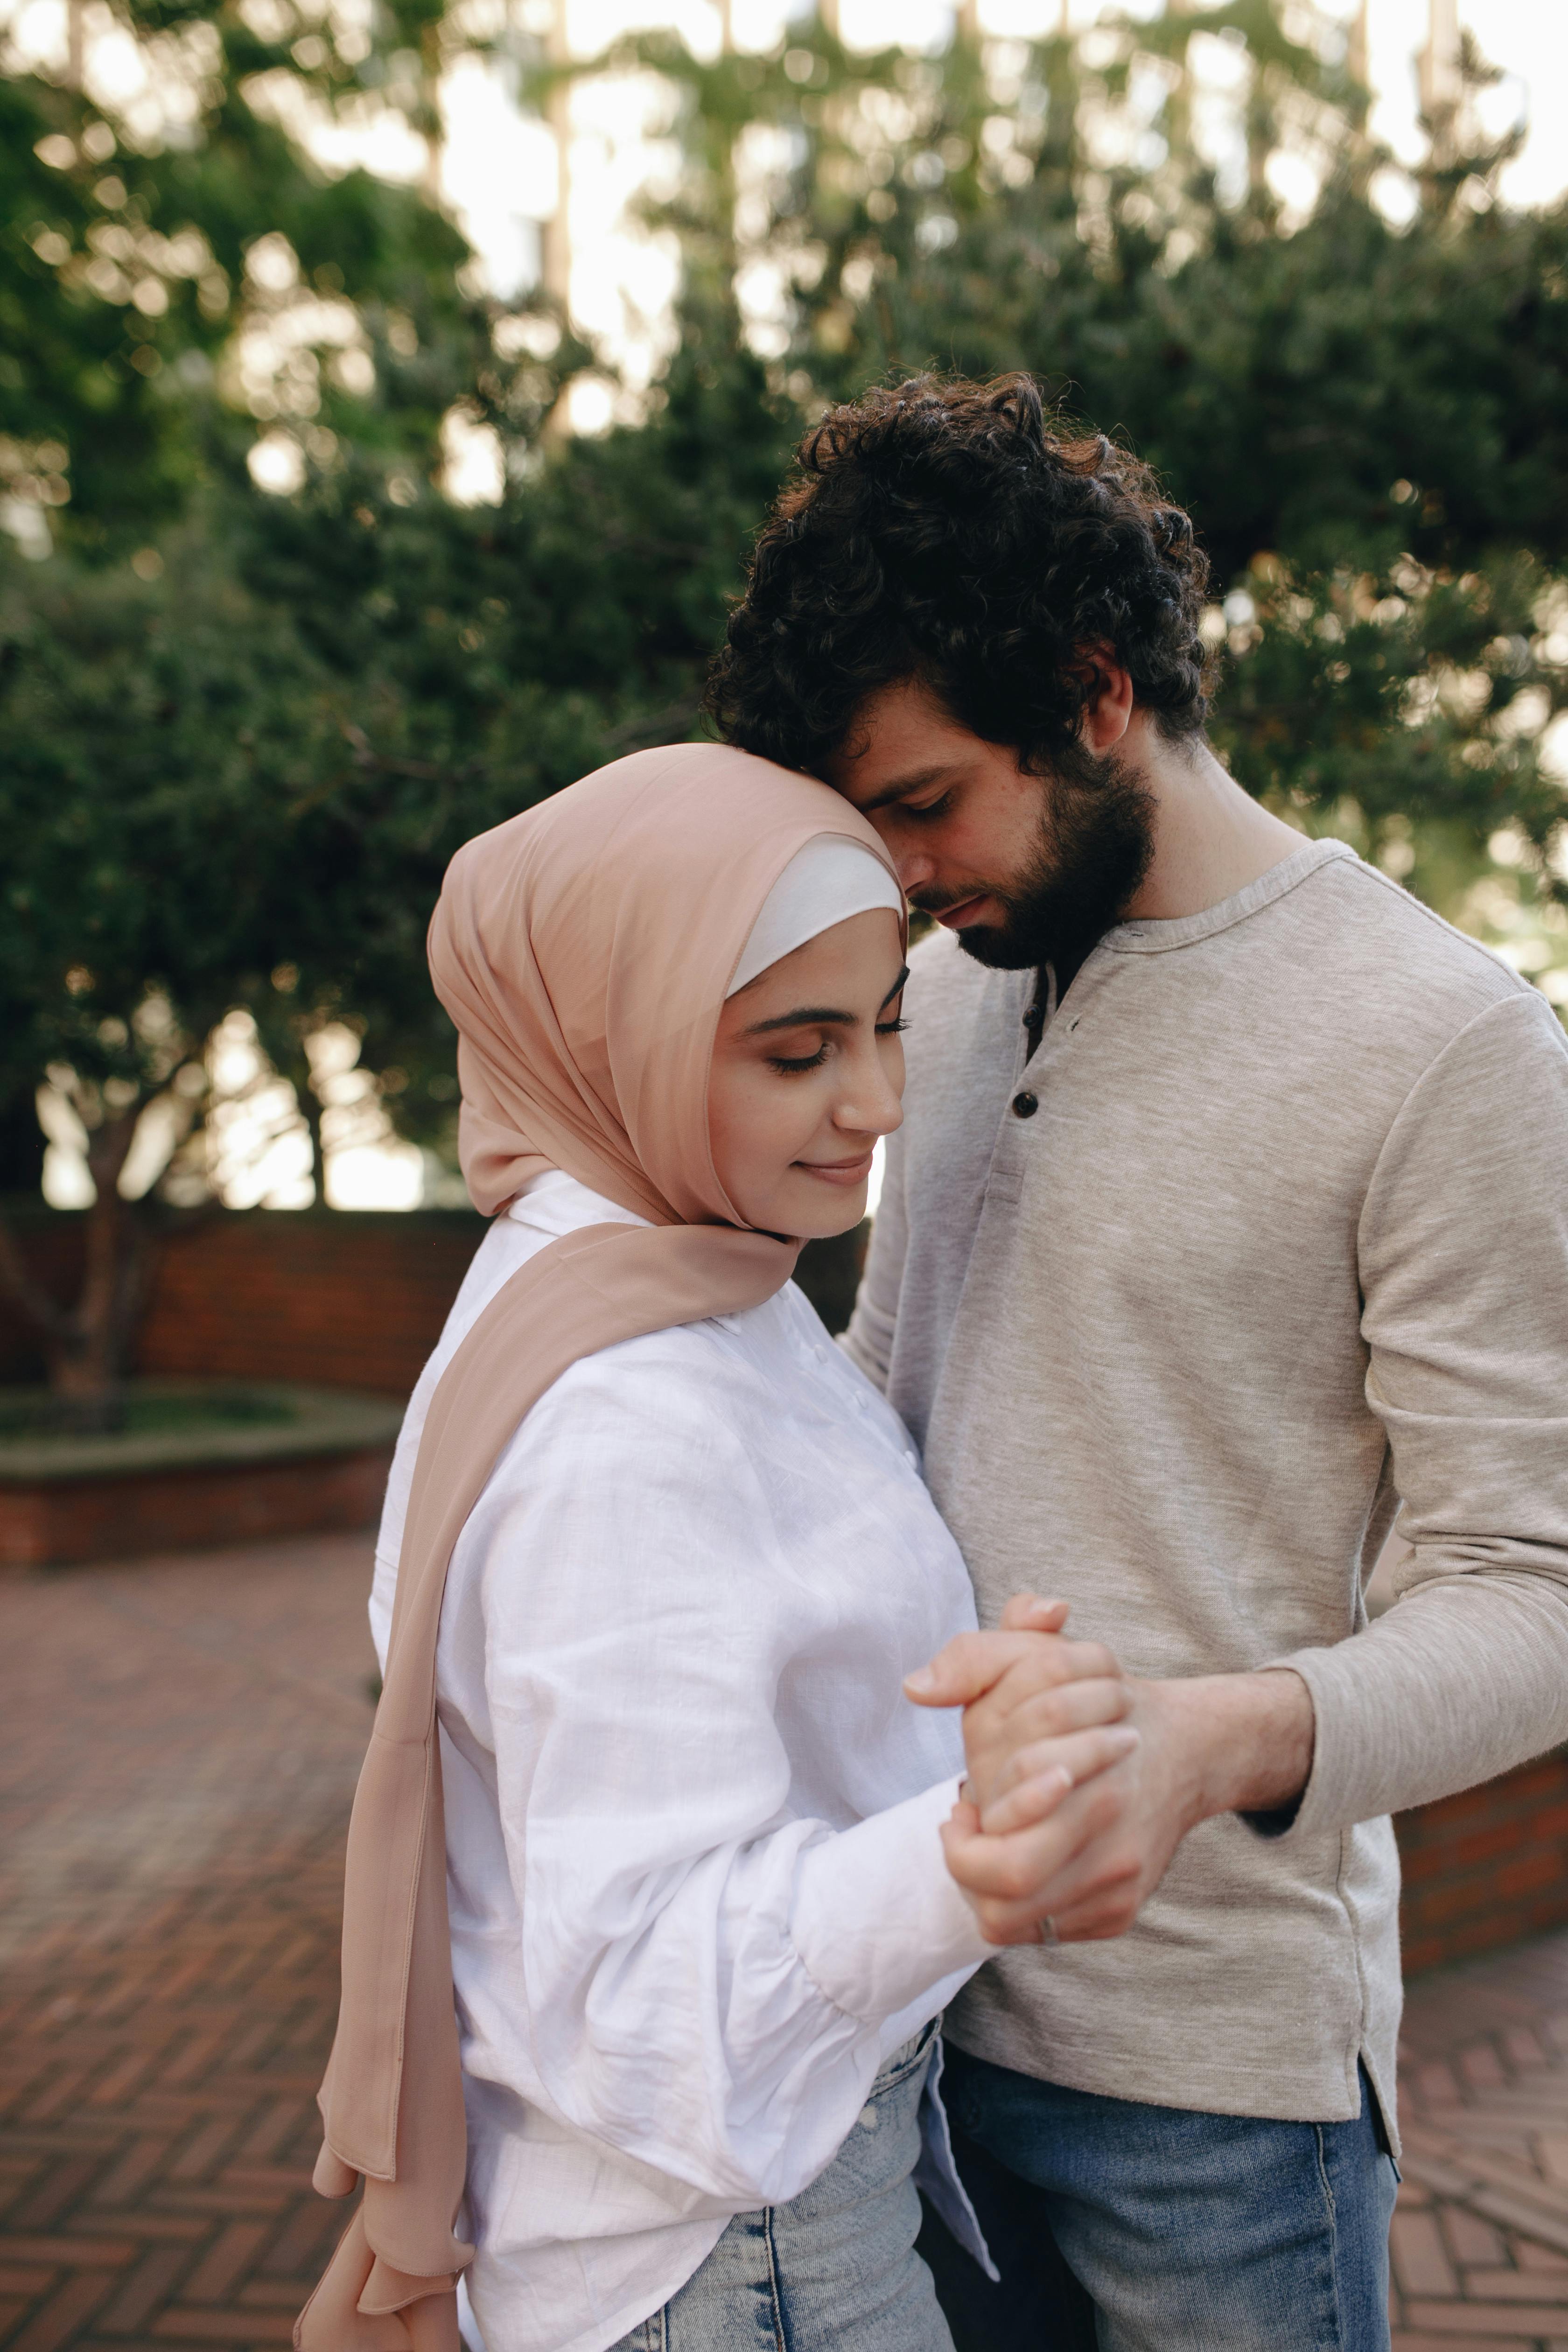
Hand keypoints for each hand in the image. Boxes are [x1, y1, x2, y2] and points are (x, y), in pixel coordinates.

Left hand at [906, 1594, 1140, 1944]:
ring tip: (988, 1843)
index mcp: (1083, 1785)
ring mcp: (1120, 1882)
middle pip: (1009, 1892)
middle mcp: (1111, 1844)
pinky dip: (1021, 1901)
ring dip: (983, 1888)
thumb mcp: (1036, 1658)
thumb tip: (915, 1688)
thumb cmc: (1096, 1701)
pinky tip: (1025, 1856)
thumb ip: (974, 1658)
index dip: (962, 1838)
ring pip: (1016, 1922)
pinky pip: (1048, 1931)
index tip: (962, 1803)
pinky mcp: (1124, 1910)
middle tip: (965, 1830)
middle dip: (967, 1867)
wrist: (1186, 1750)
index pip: (1003, 1853)